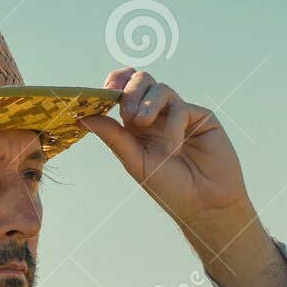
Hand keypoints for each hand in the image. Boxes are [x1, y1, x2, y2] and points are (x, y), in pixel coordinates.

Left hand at [77, 68, 286, 286]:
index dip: (115, 84)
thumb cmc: (170, 189)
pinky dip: (172, 125)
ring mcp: (180, 114)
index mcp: (138, 125)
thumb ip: (113, 136)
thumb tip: (81, 117)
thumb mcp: (135, 161)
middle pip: (141, 81)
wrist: (204, 205)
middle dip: (131, 91)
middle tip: (128, 113)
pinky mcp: (201, 117)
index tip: (105, 89)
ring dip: (148, 104)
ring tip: (143, 124)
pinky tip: (174, 148)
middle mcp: (159, 116)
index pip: (124, 92)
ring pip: (160, 89)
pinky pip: (180, 108)